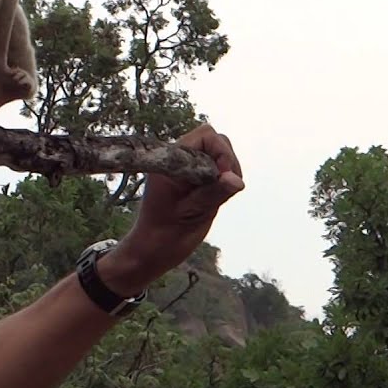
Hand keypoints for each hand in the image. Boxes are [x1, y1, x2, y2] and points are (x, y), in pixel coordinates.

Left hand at [99, 123, 244, 294]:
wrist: (150, 251)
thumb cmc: (164, 236)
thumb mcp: (192, 215)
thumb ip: (214, 194)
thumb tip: (237, 180)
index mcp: (171, 161)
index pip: (205, 136)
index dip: (221, 153)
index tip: (224, 178)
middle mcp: (177, 160)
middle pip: (214, 141)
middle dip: (227, 161)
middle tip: (225, 189)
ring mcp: (185, 169)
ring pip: (217, 155)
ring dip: (226, 172)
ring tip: (217, 198)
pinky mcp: (193, 180)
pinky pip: (214, 169)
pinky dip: (222, 181)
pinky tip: (214, 200)